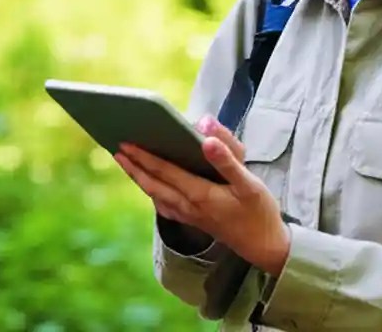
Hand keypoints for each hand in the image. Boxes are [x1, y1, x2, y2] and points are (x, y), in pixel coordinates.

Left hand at [114, 116, 290, 276]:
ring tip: (126, 163)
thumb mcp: (249, 183)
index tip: (126, 143)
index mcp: (200, 194)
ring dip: (140, 179)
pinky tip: (149, 187)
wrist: (265, 247)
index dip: (144, 157)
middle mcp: (189, 206)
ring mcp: (190, 215)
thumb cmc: (259, 212)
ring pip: (156, 195)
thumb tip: (204, 135)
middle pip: (153, 184)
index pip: (165, 171)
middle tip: (116, 148)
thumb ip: (227, 159)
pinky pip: (165, 205)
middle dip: (134, 166)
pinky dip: (153, 192)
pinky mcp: (194, 221)